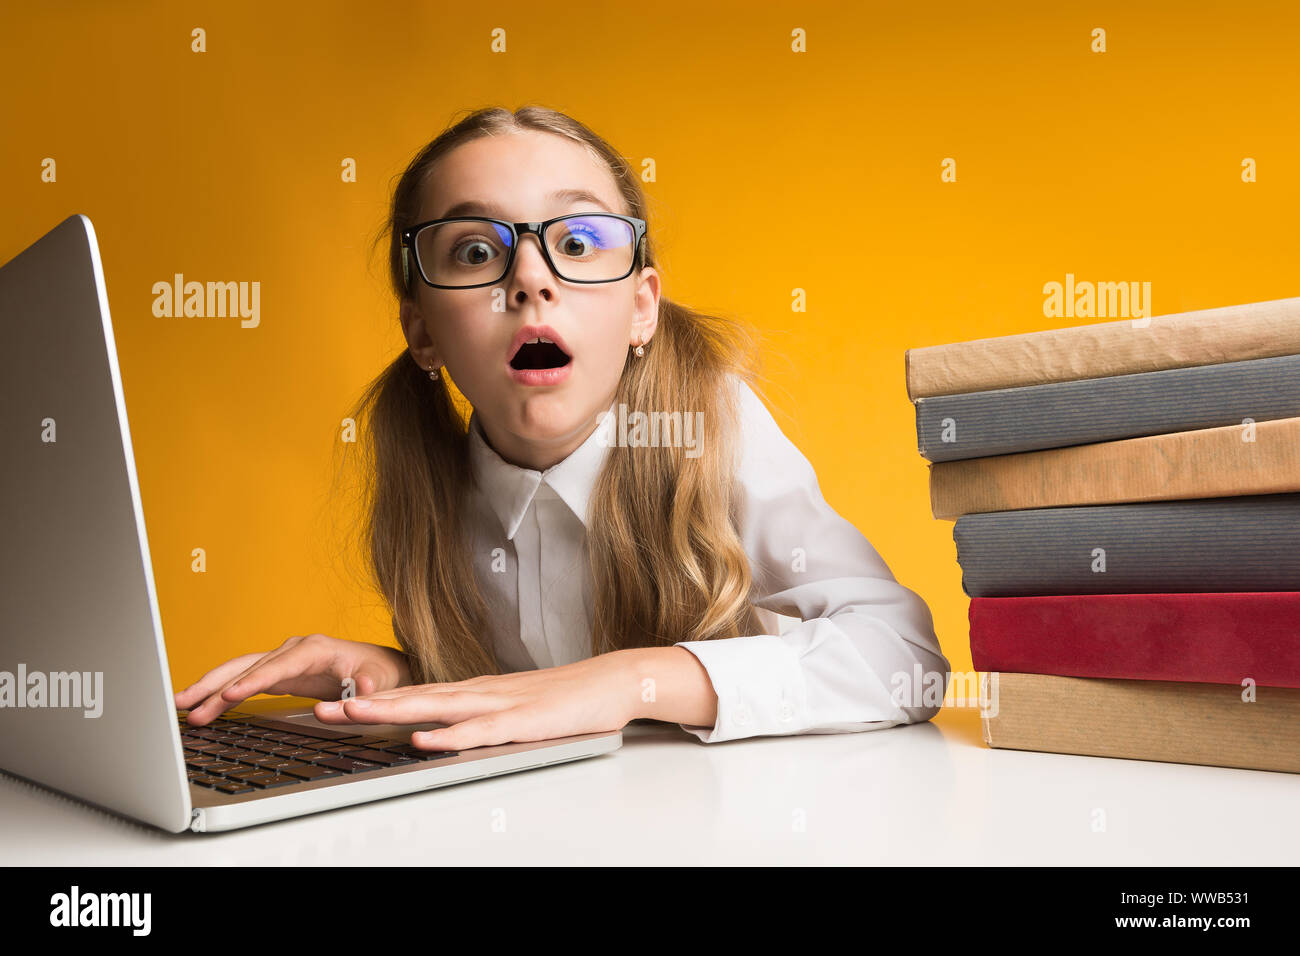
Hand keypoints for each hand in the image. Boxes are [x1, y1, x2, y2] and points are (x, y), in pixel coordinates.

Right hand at [174, 633, 412, 725]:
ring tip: (181, 707)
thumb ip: (368, 687)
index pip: (276, 666)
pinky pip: (244, 681)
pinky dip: (222, 693)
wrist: (384, 668)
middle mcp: (293, 651)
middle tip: (185, 702)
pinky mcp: (278, 674)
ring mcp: (283, 661)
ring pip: (239, 672)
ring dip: (210, 689)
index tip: (229, 696)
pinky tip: (202, 707)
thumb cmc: (381, 672)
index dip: (252, 681)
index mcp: (313, 650)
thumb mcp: (380, 679)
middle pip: (247, 666)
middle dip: (215, 684)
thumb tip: (358, 693)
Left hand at [311, 649, 651, 750]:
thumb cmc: (564, 698)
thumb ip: (476, 718)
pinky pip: (479, 731)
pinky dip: (448, 736)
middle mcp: (477, 693)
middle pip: (410, 698)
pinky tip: (424, 739)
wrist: (611, 681)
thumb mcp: (509, 709)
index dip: (368, 701)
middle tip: (318, 710)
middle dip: (362, 706)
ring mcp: (498, 705)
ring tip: (352, 715)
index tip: (329, 706)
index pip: (410, 696)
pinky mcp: (522, 723)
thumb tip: (442, 731)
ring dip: (391, 712)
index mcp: (472, 692)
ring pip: (434, 708)